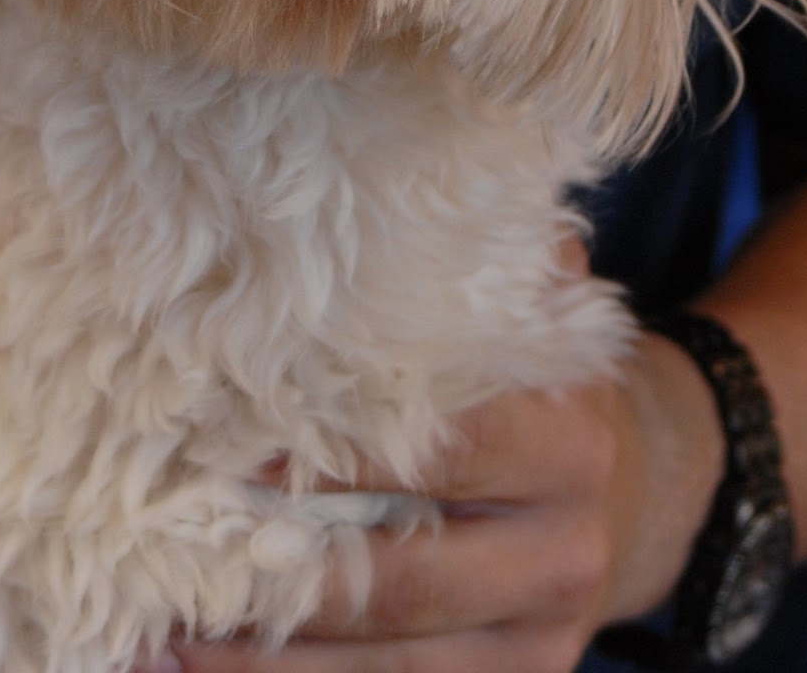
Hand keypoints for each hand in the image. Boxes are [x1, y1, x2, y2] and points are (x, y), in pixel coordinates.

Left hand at [174, 308, 724, 672]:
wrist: (645, 481)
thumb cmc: (546, 377)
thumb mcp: (538, 304)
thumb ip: (477, 262)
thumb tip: (366, 182)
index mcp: (565, 436)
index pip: (436, 448)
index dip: (329, 453)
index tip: (224, 446)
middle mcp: (564, 546)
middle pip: (403, 575)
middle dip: (278, 573)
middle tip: (162, 547)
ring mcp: (545, 633)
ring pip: (394, 663)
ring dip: (269, 664)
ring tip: (161, 636)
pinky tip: (210, 670)